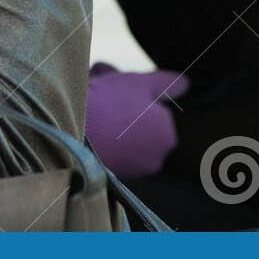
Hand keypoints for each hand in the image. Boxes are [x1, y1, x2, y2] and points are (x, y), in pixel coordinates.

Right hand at [84, 62, 190, 179]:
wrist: (72, 131)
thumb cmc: (110, 103)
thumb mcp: (141, 83)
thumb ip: (166, 83)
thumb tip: (187, 83)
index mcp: (167, 135)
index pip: (153, 107)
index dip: (133, 92)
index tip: (116, 86)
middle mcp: (154, 158)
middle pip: (138, 122)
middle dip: (121, 104)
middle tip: (100, 86)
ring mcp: (131, 169)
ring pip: (122, 134)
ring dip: (108, 116)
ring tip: (89, 101)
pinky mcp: (110, 175)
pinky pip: (108, 148)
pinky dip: (100, 135)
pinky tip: (85, 120)